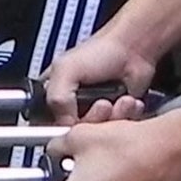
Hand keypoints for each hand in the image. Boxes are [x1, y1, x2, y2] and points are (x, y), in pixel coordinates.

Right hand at [37, 26, 160, 122]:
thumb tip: (63, 125)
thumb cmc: (102, 50)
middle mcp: (72, 104)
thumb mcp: (66, 69)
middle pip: (75, 131)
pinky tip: (127, 101)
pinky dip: (126, 116)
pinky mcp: (114, 115)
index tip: (74, 118)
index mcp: (52, 92)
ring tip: (117, 100)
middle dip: (92, 119)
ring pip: (97, 132)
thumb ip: (56, 98)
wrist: (134, 48)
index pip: (45, 123)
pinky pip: (117, 129)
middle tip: (102, 104)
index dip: (60, 125)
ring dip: (111, 117)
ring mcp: (93, 111)